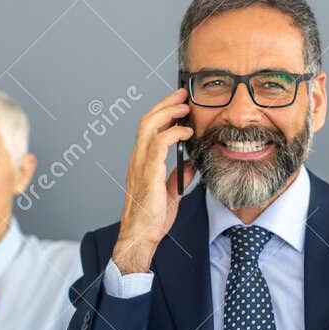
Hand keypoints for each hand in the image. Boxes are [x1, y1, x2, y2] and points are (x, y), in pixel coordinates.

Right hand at [110, 88, 197, 275]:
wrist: (141, 236)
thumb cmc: (150, 218)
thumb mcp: (170, 193)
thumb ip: (178, 177)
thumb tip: (190, 165)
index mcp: (142, 162)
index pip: (149, 128)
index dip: (163, 111)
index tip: (179, 102)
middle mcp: (138, 159)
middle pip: (147, 120)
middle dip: (166, 103)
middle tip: (183, 93)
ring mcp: (141, 165)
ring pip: (149, 126)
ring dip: (169, 112)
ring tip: (185, 107)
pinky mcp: (148, 173)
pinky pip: (158, 145)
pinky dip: (173, 134)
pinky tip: (187, 133)